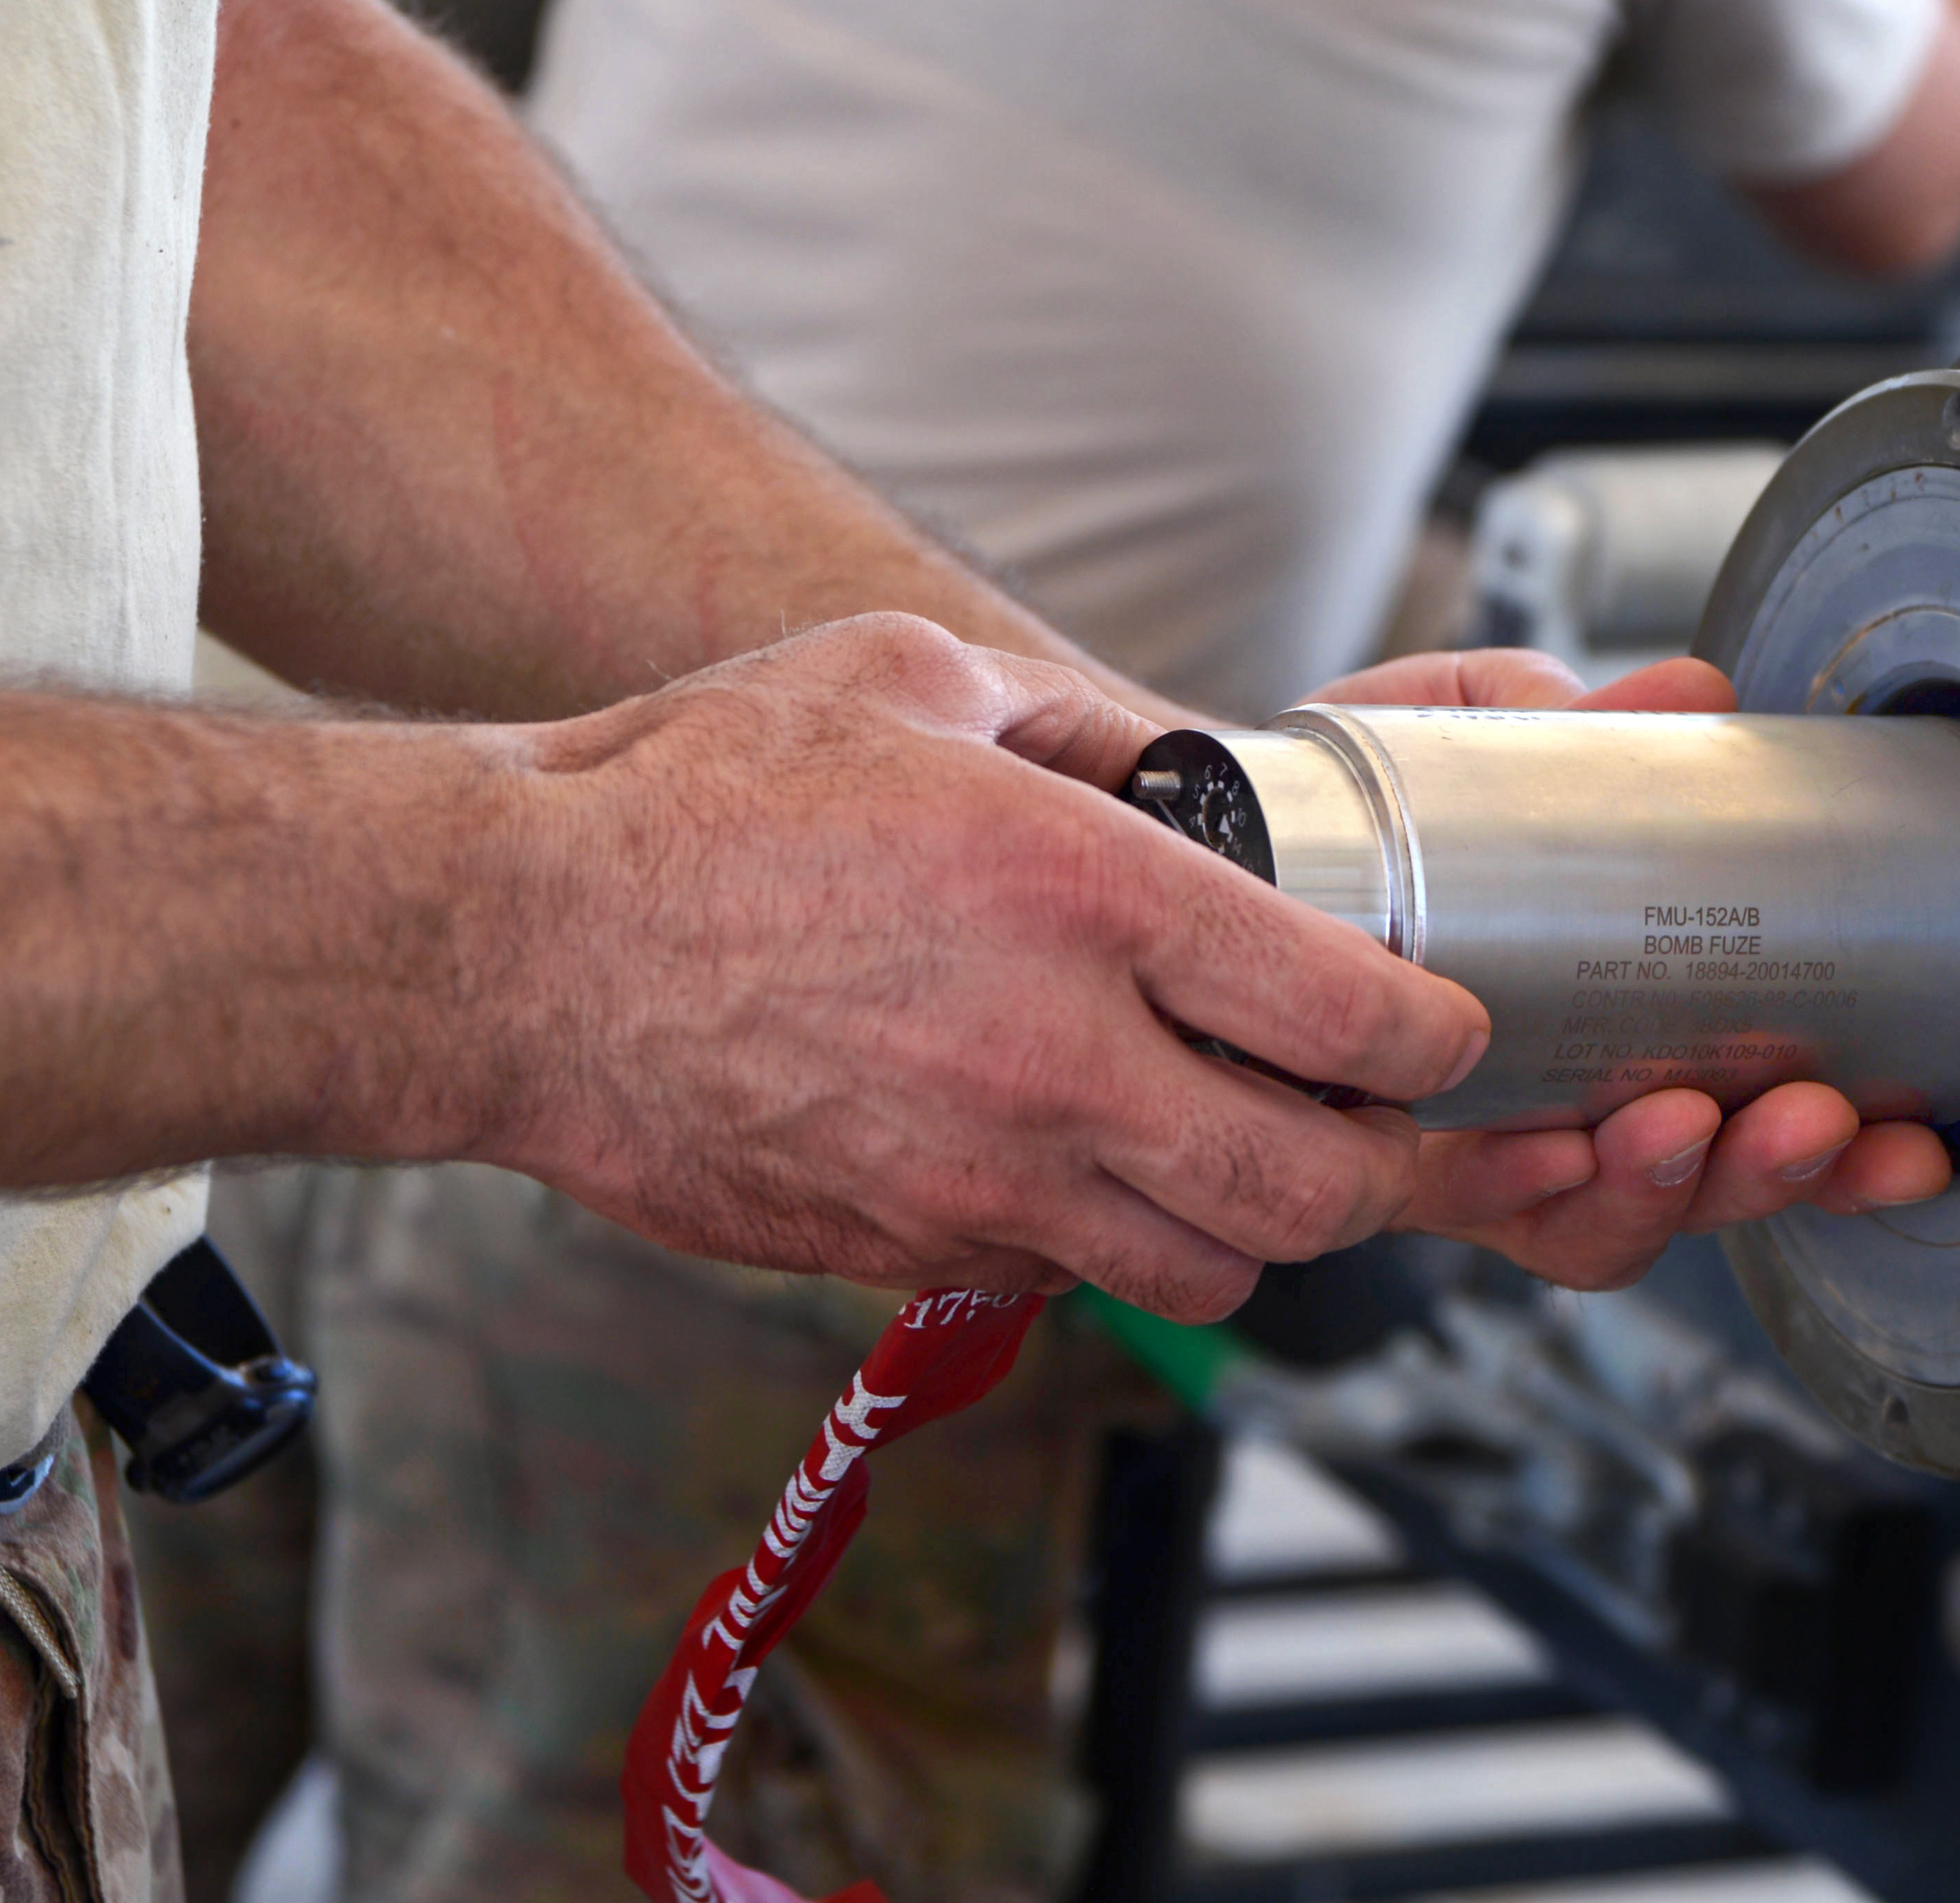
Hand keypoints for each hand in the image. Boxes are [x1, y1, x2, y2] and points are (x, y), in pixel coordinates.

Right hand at [470, 615, 1491, 1319]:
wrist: (514, 948)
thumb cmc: (696, 796)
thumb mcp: (911, 681)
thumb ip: (1077, 725)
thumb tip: (1174, 766)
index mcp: (1084, 896)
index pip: (1348, 1014)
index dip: (1437, 1035)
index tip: (1445, 1026)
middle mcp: (1056, 1061)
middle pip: (1315, 1189)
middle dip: (1388, 1170)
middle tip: (1384, 1124)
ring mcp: (980, 1177)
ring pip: (1209, 1269)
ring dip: (1259, 1222)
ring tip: (1245, 1149)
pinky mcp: (906, 1245)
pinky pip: (1070, 1278)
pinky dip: (1117, 1241)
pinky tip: (1089, 1164)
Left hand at [1305, 650, 1953, 1290]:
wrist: (1167, 839)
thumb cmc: (1316, 810)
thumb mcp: (1440, 737)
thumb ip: (1548, 713)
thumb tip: (1693, 691)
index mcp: (1572, 1058)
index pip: (1717, 1139)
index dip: (1816, 1162)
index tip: (1896, 1134)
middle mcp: (1514, 1130)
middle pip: (1662, 1204)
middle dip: (1754, 1179)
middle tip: (1807, 1125)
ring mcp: (1432, 1152)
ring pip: (1571, 1228)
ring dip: (1658, 1193)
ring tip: (1691, 1125)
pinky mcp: (1346, 1154)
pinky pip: (1446, 1209)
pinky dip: (1521, 1187)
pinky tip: (1562, 1151)